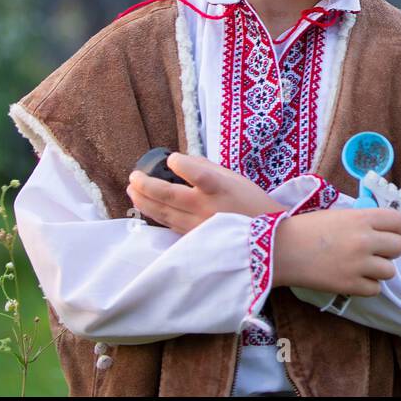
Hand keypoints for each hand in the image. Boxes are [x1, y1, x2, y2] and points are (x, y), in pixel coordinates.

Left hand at [126, 153, 279, 234]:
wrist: (268, 241)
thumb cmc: (253, 204)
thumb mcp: (236, 179)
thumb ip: (208, 168)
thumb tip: (182, 161)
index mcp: (219, 188)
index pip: (195, 173)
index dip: (179, 164)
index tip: (171, 160)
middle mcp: (206, 207)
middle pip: (168, 195)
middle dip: (145, 184)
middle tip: (134, 176)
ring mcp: (197, 226)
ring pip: (162, 213)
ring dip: (143, 201)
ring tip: (132, 191)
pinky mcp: (194, 239)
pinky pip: (170, 225)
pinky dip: (156, 215)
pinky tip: (147, 208)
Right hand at [271, 207, 400, 294]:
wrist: (280, 250)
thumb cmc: (306, 228)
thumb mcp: (338, 215)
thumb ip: (362, 220)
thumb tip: (385, 228)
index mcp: (361, 218)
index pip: (398, 221)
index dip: (398, 228)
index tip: (392, 233)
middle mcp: (364, 240)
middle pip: (399, 247)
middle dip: (390, 250)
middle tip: (377, 252)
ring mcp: (358, 264)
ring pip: (390, 271)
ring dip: (379, 270)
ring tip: (363, 266)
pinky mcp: (349, 285)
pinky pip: (375, 289)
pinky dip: (367, 286)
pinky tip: (354, 278)